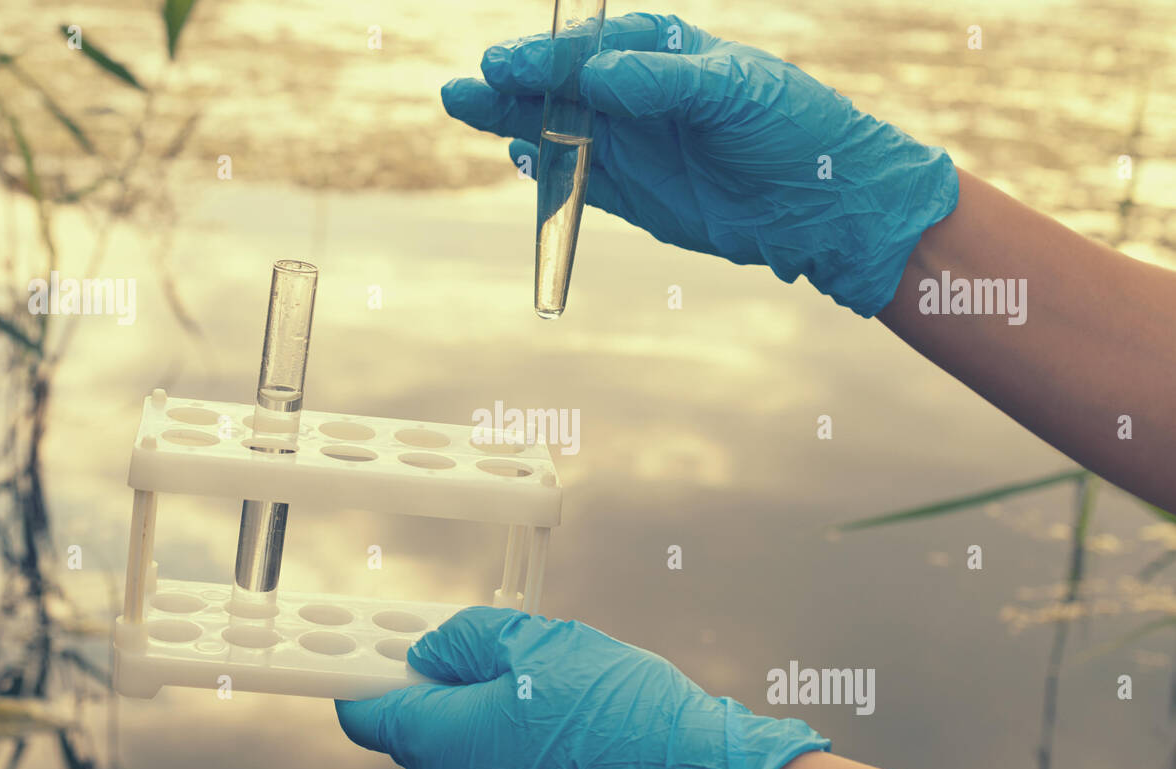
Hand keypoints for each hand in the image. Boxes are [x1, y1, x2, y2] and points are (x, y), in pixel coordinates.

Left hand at [335, 606, 828, 768]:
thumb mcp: (535, 642)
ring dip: (490, 716)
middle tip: (488, 648)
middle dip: (444, 686)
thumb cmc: (622, 716)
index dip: (362, 669)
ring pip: (469, 755)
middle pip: (421, 732)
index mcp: (443, 748)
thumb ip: (467, 639)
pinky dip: (519, 749)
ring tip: (550, 685)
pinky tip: (568, 722)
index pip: (365, 712)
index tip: (367, 644)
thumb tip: (432, 649)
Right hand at [442, 12, 957, 316]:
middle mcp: (638, 98)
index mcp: (663, 55)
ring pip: (558, 132)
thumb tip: (595, 77)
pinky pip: (577, 183)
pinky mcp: (632, 197)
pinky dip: (548, 173)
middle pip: (561, 86)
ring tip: (463, 106)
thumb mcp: (732, 90)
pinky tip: (518, 157)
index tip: (512, 64)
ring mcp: (631, 147)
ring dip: (515, 122)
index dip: (550, 56)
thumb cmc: (789, 127)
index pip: (593, 48)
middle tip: (469, 83)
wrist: (820, 205)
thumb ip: (662, 82)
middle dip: (514, 82)